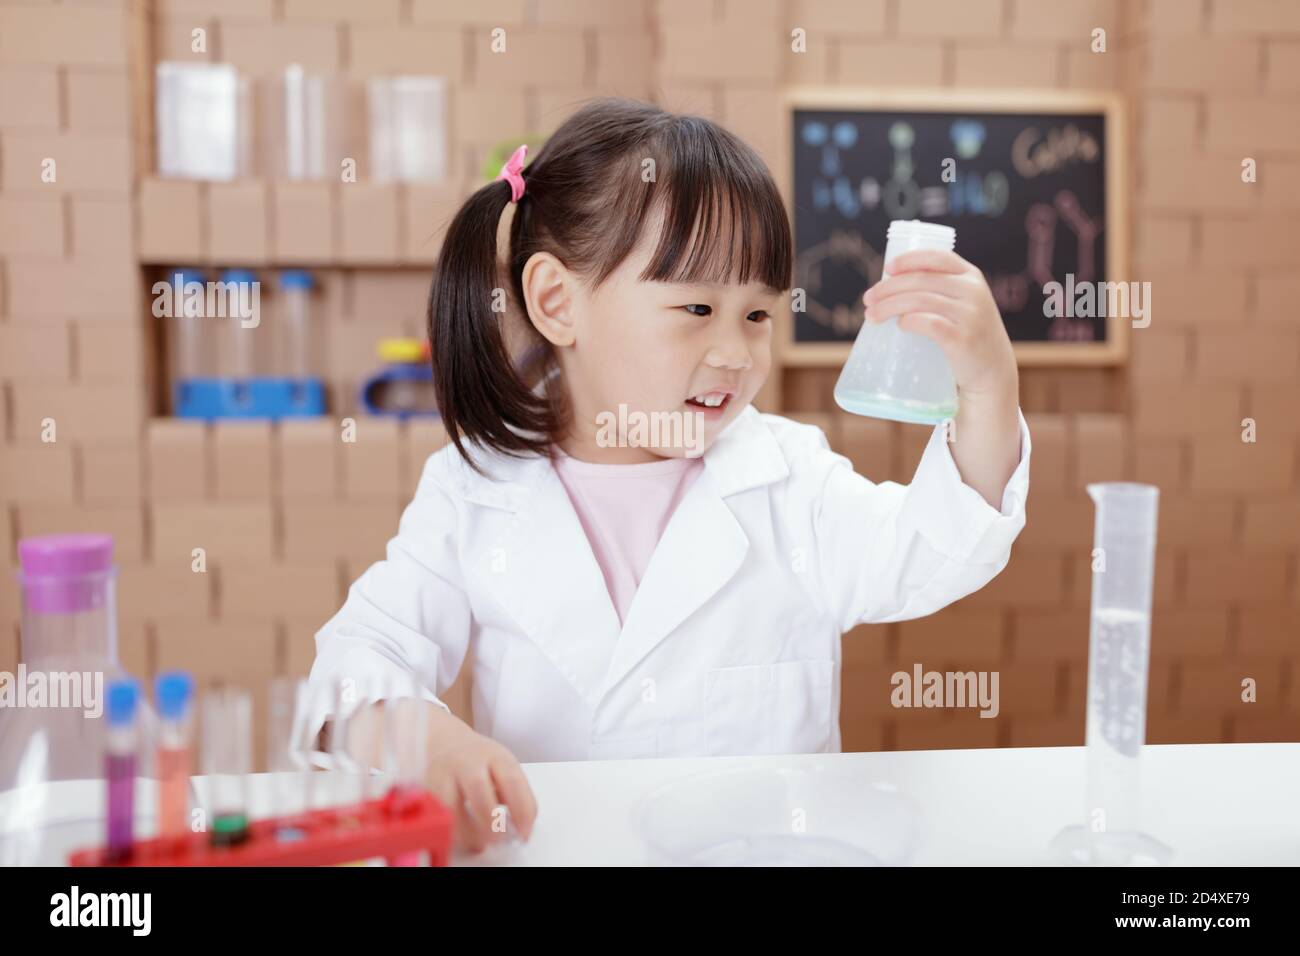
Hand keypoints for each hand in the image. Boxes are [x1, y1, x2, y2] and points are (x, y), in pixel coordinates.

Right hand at [423, 706, 537, 853]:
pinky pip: (439, 814)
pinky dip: (452, 830)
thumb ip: (512, 792)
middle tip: (501, 839)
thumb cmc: (478, 760)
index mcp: (496, 756)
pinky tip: (463, 835)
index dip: (521, 811)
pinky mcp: (429, 789)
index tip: (524, 832)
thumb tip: (520, 826)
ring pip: (453, 804)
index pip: (512, 780)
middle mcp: (469, 762)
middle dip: (491, 820)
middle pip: (479, 788)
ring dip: (469, 830)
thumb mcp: (501, 766)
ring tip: (481, 842)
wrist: (443, 741)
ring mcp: (446, 774)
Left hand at [862, 249, 1016, 398]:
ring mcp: (970, 315)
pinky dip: (909, 321)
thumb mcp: (962, 304)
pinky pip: (929, 323)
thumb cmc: (967, 333)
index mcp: (972, 276)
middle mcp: (973, 291)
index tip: (887, 269)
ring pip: (920, 301)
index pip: (938, 257)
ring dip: (889, 306)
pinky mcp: (963, 339)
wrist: (992, 369)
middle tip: (868, 299)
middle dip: (888, 288)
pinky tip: (899, 325)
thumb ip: (939, 291)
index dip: (909, 260)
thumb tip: (888, 288)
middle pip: (921, 280)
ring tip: (872, 316)